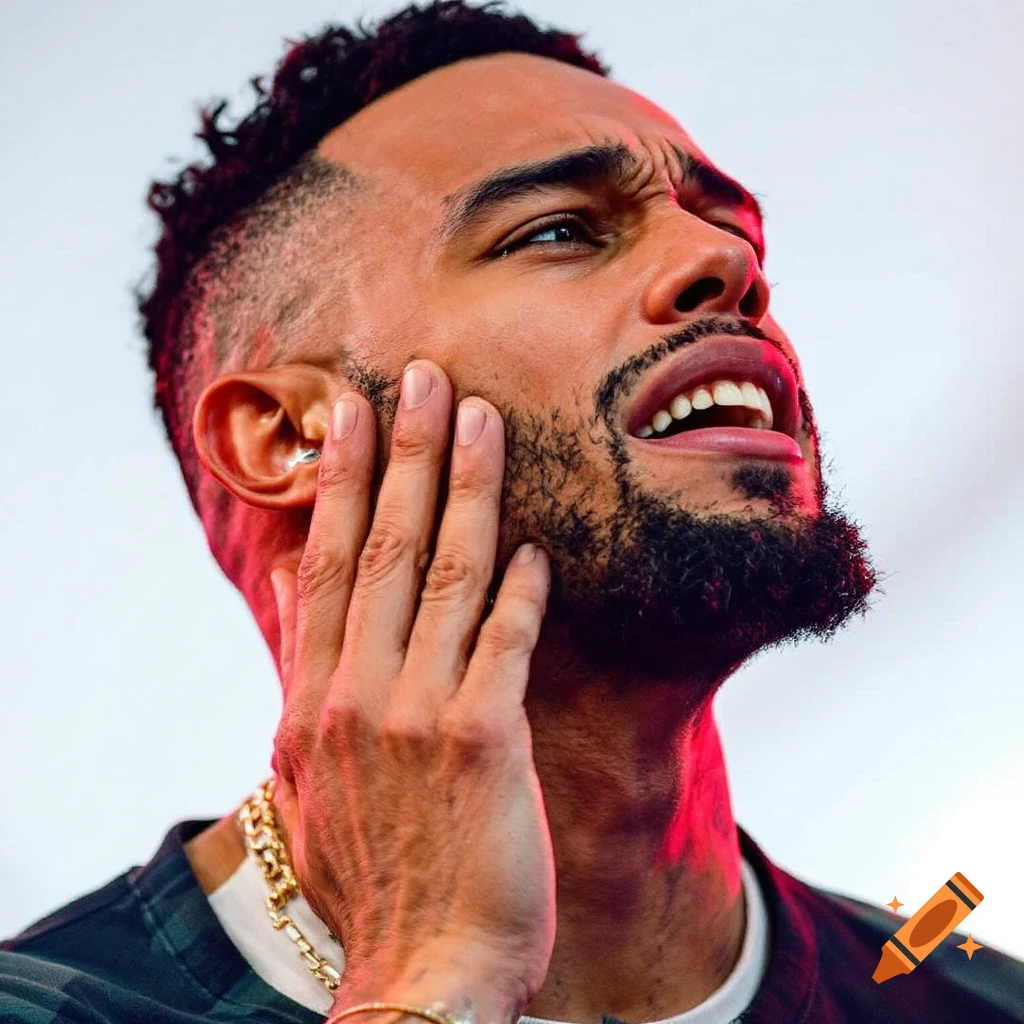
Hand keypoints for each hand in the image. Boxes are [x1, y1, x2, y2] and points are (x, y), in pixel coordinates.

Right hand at [271, 360, 554, 1021]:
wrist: (420, 967)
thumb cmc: (372, 871)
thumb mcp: (304, 774)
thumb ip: (305, 674)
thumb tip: (299, 586)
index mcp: (315, 698)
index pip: (325, 563)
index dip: (338, 480)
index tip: (350, 410)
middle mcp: (358, 693)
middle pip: (381, 546)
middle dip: (404, 453)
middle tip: (424, 376)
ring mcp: (418, 713)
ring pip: (443, 574)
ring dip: (466, 489)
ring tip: (482, 419)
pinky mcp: (485, 741)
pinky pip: (503, 642)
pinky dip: (519, 588)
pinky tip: (536, 543)